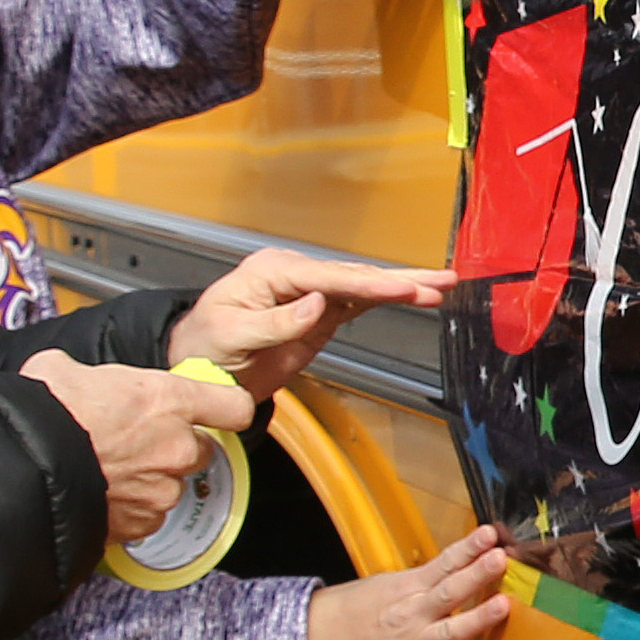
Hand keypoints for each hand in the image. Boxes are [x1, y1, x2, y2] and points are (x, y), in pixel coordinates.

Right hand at [21, 351, 254, 542]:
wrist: (18, 468)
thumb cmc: (42, 414)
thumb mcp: (66, 370)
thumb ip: (97, 377)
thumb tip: (83, 381)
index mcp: (170, 400)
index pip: (235, 406)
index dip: (225, 408)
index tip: (215, 409)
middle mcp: (176, 447)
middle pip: (200, 450)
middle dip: (175, 447)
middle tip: (138, 441)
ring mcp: (161, 490)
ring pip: (170, 486)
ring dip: (150, 480)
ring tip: (109, 470)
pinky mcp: (141, 524)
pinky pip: (147, 517)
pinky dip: (130, 509)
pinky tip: (101, 495)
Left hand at [165, 247, 453, 397]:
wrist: (199, 368)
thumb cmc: (204, 345)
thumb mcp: (231, 334)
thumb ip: (276, 322)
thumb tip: (317, 305)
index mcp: (272, 272)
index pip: (329, 277)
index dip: (369, 283)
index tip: (401, 288)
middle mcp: (296, 276)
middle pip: (354, 276)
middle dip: (398, 280)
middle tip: (440, 281)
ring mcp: (310, 294)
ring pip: (362, 287)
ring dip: (400, 288)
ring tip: (440, 288)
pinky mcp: (319, 316)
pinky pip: (357, 304)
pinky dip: (386, 300)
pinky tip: (413, 296)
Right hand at [307, 528, 510, 639]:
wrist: (315, 638)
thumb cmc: (352, 609)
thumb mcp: (386, 586)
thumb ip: (424, 587)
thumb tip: (457, 587)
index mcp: (407, 587)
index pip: (443, 563)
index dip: (468, 548)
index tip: (490, 534)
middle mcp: (412, 613)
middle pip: (449, 592)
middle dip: (476, 574)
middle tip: (499, 558)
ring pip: (450, 630)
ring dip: (477, 617)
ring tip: (502, 605)